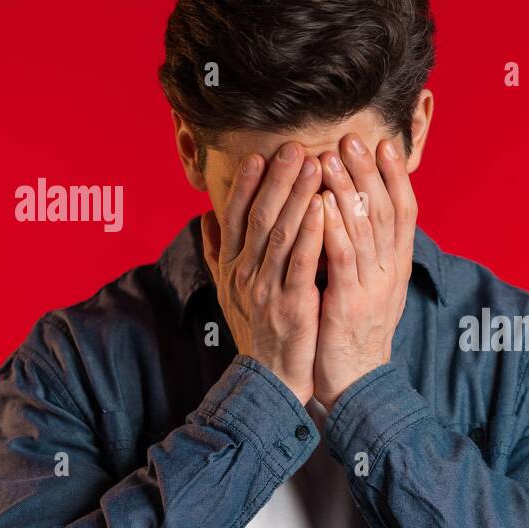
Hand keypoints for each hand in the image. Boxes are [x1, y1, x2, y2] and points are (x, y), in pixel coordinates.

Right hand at [201, 142, 325, 402]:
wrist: (271, 380)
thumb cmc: (258, 332)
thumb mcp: (233, 291)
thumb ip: (219, 253)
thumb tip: (206, 217)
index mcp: (233, 267)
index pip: (236, 216)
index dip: (248, 185)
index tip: (262, 155)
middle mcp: (245, 273)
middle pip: (258, 216)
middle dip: (277, 180)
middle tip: (295, 147)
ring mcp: (265, 288)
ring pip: (279, 233)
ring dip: (297, 196)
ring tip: (314, 165)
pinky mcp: (290, 304)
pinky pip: (299, 262)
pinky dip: (309, 233)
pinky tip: (323, 208)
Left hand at [312, 133, 416, 407]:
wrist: (355, 384)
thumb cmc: (353, 334)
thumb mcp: (369, 289)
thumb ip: (368, 255)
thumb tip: (361, 216)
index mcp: (396, 267)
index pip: (404, 213)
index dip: (394, 178)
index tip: (383, 146)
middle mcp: (390, 273)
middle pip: (384, 212)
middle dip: (368, 173)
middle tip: (352, 140)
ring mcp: (372, 288)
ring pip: (363, 230)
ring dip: (347, 191)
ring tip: (331, 159)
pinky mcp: (349, 303)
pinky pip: (343, 259)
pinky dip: (334, 229)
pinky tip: (322, 204)